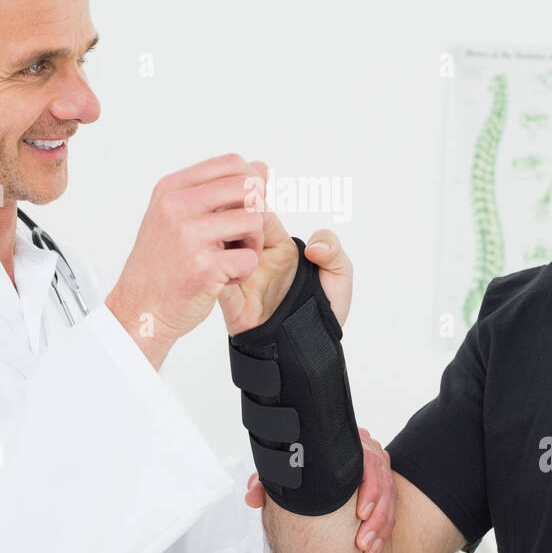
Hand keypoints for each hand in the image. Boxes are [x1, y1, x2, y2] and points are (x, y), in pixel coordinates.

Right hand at [105, 154, 265, 368]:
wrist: (139, 309)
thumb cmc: (162, 264)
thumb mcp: (178, 217)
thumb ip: (217, 192)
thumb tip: (263, 168)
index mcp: (171, 189)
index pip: (232, 164)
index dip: (252, 183)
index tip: (247, 207)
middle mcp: (177, 206)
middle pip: (248, 188)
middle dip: (257, 212)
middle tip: (243, 236)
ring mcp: (189, 236)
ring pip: (254, 221)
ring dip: (253, 244)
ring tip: (232, 259)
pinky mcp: (203, 267)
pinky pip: (250, 258)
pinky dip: (244, 272)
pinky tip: (224, 279)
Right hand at [217, 160, 352, 334]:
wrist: (305, 353)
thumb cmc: (320, 313)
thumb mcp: (340, 277)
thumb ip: (334, 250)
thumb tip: (315, 245)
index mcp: (279, 244)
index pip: (259, 211)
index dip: (255, 201)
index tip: (252, 198)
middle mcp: (254, 255)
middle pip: (232, 221)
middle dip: (234, 216)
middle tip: (243, 225)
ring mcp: (238, 275)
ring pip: (216, 244)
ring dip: (222, 238)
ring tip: (235, 248)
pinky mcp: (228, 298)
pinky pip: (211, 277)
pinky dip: (215, 269)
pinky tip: (227, 271)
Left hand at [245, 427, 396, 552]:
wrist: (318, 468)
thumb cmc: (303, 469)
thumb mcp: (286, 473)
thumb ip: (268, 482)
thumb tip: (253, 497)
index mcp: (348, 444)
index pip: (368, 460)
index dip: (369, 487)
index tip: (360, 513)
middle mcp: (369, 453)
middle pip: (383, 482)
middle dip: (377, 517)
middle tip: (362, 542)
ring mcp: (380, 471)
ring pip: (389, 499)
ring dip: (381, 528)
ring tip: (367, 549)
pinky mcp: (385, 489)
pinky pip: (391, 510)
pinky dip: (385, 530)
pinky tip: (375, 548)